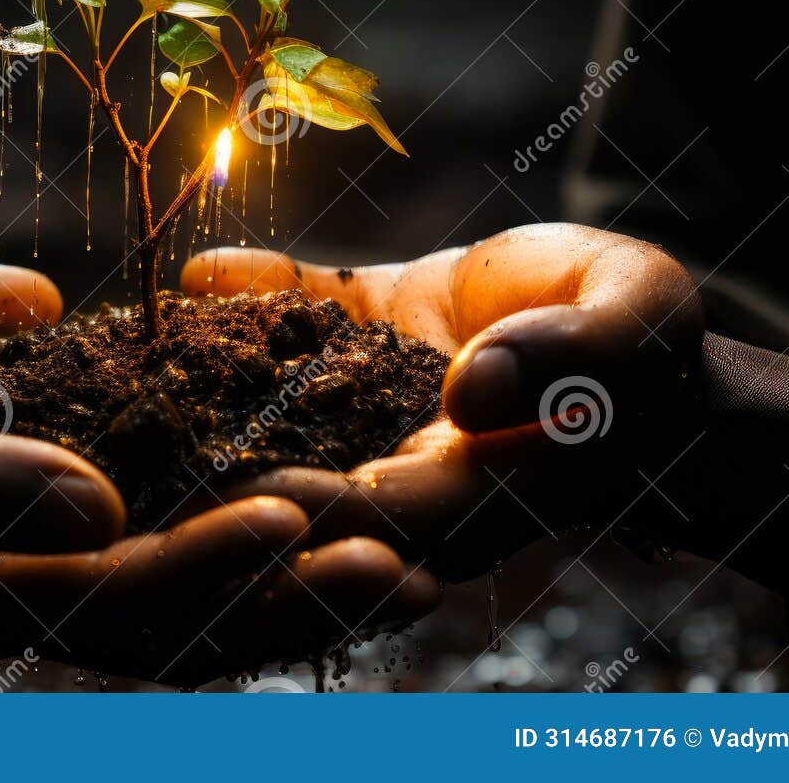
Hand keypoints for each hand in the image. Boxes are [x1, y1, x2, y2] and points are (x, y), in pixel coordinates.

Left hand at [181, 223, 704, 578]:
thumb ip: (569, 358)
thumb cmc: (647, 351)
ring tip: (141, 353)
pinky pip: (297, 321)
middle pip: (304, 476)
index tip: (261, 489)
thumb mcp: (634, 337)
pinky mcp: (352, 340)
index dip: (324, 507)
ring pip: (281, 400)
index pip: (384, 517)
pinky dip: (250, 296)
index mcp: (469, 492)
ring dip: (213, 386)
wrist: (619, 328)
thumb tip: (475, 387)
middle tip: (158, 446)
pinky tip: (198, 270)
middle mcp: (393, 462)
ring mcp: (364, 401)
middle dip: (229, 468)